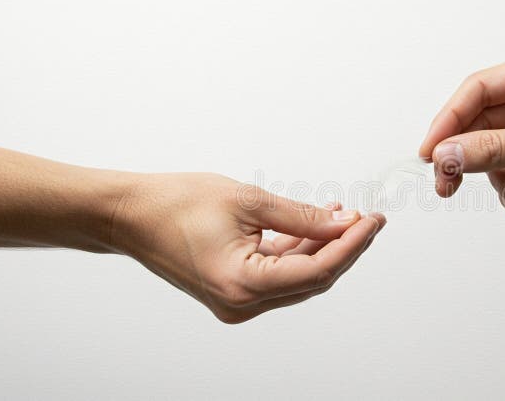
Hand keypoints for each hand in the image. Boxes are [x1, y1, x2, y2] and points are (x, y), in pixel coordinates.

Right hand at [110, 173, 385, 322]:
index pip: (318, 270)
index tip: (374, 220)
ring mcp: (238, 301)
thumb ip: (301, 217)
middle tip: (370, 218)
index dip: (352, 245)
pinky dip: (299, 250)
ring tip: (346, 214)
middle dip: (344, 247)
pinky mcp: (234, 291)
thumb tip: (343, 223)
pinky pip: (278, 274)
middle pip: (313, 279)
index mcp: (244, 284)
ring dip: (323, 247)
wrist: (130, 215)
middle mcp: (242, 303)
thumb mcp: (248, 201)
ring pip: (298, 277)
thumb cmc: (176, 203)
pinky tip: (316, 224)